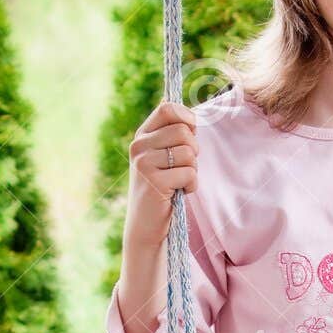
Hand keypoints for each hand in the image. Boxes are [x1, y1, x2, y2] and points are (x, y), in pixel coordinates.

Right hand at [124, 100, 198, 251]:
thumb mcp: (162, 157)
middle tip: (185, 166)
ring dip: (193, 170)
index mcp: (142, 135)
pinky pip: (189, 173)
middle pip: (183, 131)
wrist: (146, 224)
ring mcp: (144, 163)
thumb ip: (172, 136)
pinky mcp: (154, 182)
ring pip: (188, 152)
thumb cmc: (161, 189)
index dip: (187, 119)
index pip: (168, 108)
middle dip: (194, 150)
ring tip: (180, 181)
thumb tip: (188, 113)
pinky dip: (191, 185)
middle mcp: (139, 146)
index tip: (191, 136)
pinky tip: (179, 192)